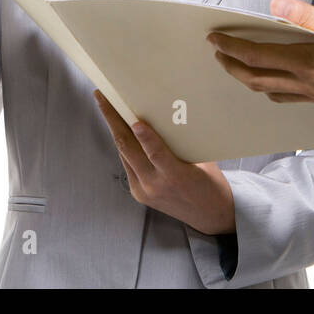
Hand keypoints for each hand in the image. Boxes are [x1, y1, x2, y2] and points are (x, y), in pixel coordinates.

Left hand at [93, 91, 235, 235]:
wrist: (210, 216)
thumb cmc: (211, 183)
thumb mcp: (204, 162)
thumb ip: (183, 144)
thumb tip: (167, 116)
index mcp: (176, 177)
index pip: (156, 154)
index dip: (145, 137)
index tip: (135, 119)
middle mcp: (155, 185)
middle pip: (129, 150)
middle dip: (113, 121)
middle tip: (102, 97)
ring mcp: (143, 191)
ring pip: (124, 154)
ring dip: (115, 129)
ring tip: (107, 106)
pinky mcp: (138, 193)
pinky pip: (127, 163)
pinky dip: (124, 144)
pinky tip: (120, 127)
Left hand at [208, 0, 313, 112]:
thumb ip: (307, 17)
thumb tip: (275, 7)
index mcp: (304, 63)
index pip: (255, 56)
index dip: (231, 48)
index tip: (215, 39)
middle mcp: (304, 83)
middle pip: (256, 79)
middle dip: (232, 67)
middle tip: (219, 56)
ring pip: (271, 92)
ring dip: (250, 81)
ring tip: (241, 70)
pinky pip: (291, 99)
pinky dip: (275, 91)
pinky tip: (279, 87)